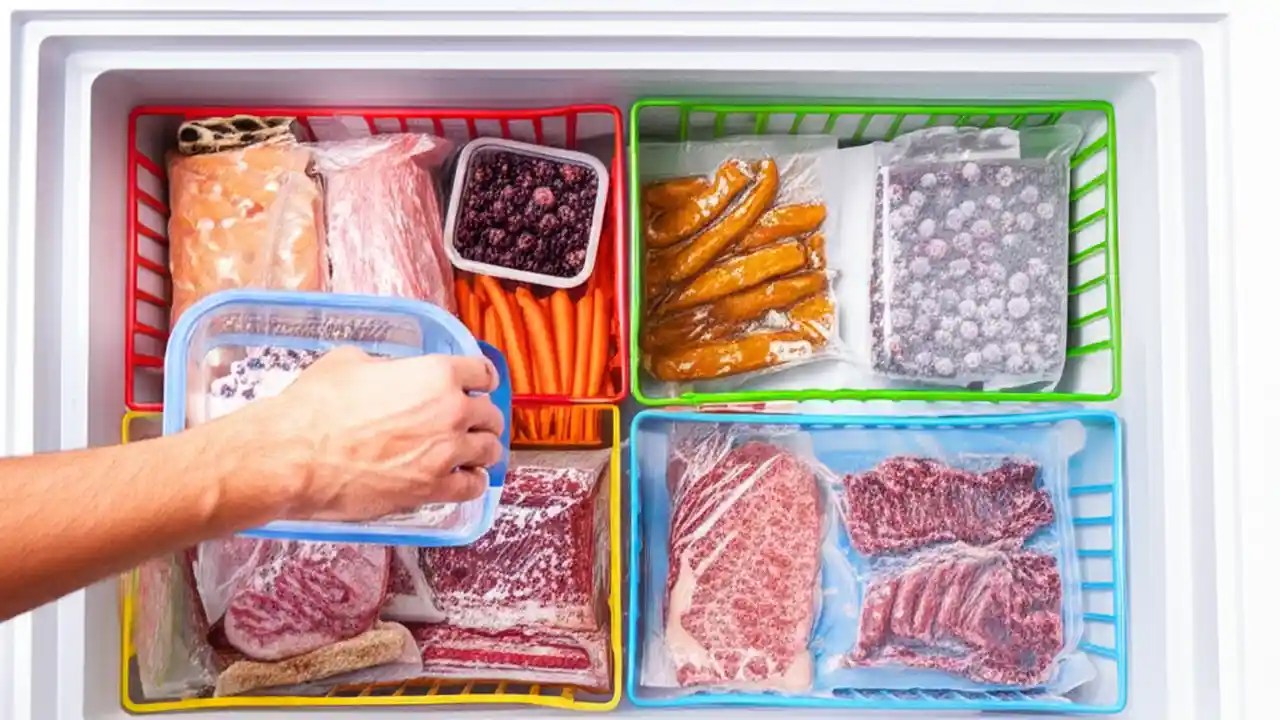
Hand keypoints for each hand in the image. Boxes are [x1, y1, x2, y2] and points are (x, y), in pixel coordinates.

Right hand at [230, 346, 503, 521]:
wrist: (295, 455)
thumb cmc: (316, 405)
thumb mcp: (352, 362)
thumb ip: (388, 367)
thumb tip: (393, 374)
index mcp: (436, 374)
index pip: (482, 373)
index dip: (480, 380)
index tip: (478, 387)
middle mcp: (451, 412)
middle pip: (490, 414)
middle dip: (481, 418)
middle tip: (471, 424)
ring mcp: (445, 453)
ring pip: (489, 451)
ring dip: (482, 450)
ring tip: (472, 454)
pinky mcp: (432, 489)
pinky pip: (472, 487)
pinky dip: (471, 482)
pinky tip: (463, 479)